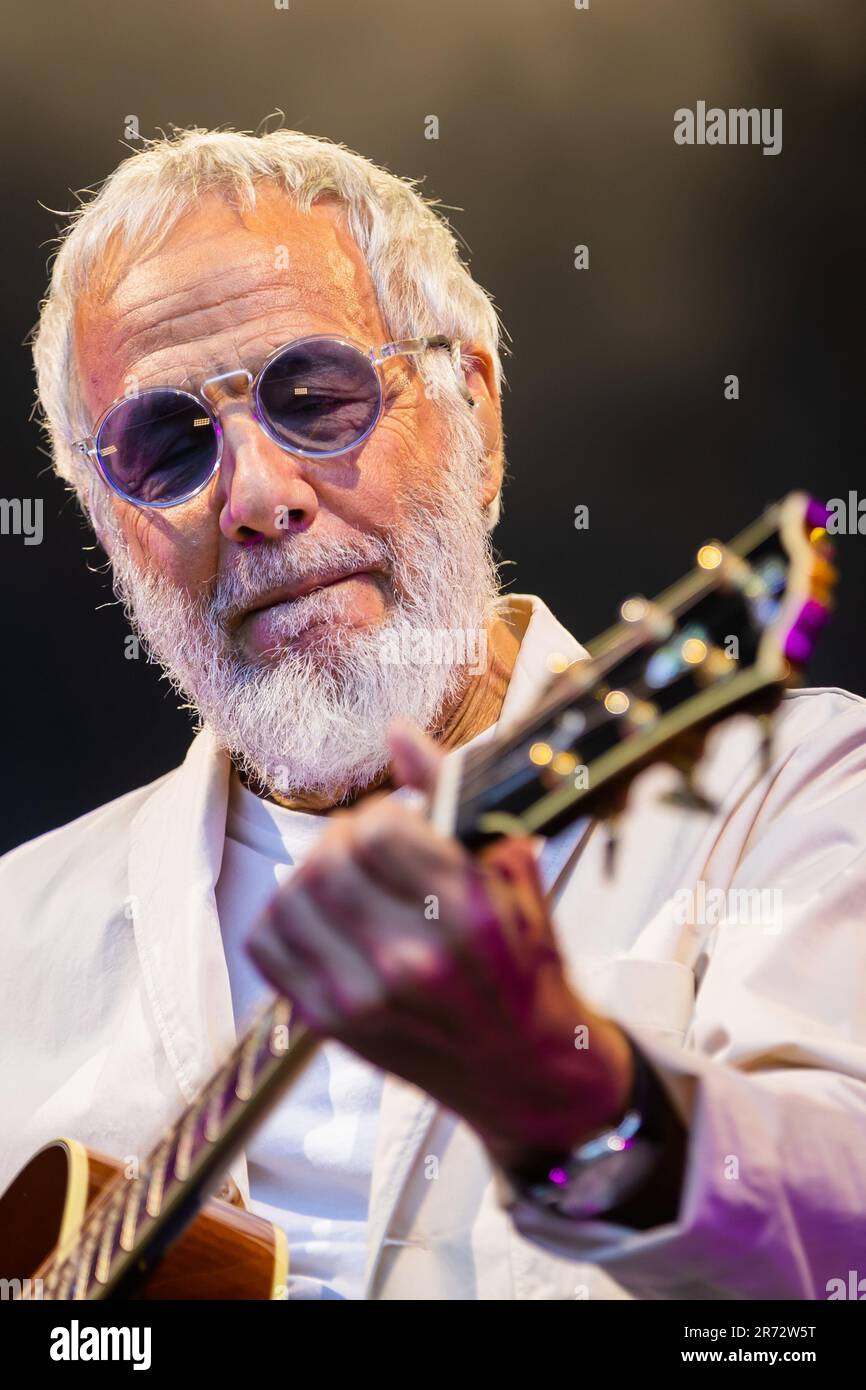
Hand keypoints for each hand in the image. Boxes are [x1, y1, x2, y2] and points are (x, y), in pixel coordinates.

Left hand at [246, 721, 633, 1167]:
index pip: (379, 829)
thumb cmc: (523, 962)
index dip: (385, 813)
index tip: (402, 824)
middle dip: (346, 837)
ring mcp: (364, 997)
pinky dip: (281, 915)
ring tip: (345, 879)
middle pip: (328, 859)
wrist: (524, 1068)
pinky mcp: (330, 1024)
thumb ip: (452, 794)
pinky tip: (317, 915)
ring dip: (312, 872)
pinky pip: (267, 944)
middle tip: (369, 847)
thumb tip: (397, 732)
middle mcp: (412, 959)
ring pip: (289, 897)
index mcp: (467, 914)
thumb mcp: (511, 869)